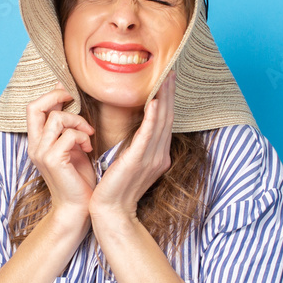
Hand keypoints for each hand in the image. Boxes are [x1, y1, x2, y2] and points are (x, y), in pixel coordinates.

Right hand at [25, 82, 96, 227]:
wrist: (77, 208)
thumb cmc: (77, 179)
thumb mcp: (72, 146)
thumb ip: (67, 126)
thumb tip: (67, 98)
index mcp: (37, 142)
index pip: (33, 108)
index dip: (51, 95)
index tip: (70, 96)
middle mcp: (34, 146)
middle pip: (34, 106)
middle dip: (57, 97)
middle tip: (74, 101)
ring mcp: (41, 153)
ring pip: (56, 118)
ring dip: (77, 121)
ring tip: (87, 135)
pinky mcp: (53, 160)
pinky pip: (69, 135)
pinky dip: (82, 137)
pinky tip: (88, 148)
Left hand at [87, 71, 175, 221]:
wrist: (111, 212)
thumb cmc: (114, 188)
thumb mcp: (128, 163)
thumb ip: (135, 147)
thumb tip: (135, 131)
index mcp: (157, 155)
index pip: (164, 122)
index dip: (167, 100)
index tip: (167, 80)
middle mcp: (159, 155)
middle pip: (167, 118)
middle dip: (168, 93)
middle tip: (171, 70)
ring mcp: (152, 158)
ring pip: (160, 122)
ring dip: (163, 98)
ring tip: (165, 79)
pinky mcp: (139, 161)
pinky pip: (148, 135)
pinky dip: (152, 118)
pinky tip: (155, 102)